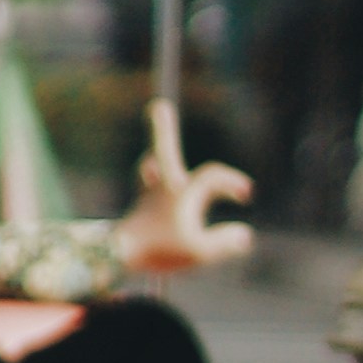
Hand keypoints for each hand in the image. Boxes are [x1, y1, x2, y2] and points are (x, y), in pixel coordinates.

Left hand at [117, 141, 253, 277]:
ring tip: (155, 153)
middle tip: (158, 106)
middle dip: (162, 129)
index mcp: (182, 192)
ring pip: (150, 169)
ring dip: (155, 159)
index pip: (212, 176)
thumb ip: (224, 242)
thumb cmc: (159, 250)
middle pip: (165, 151)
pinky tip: (150, 182)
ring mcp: (148, 199)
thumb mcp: (198, 251)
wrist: (117, 256)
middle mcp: (164, 189)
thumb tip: (244, 235)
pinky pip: (145, 188)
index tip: (245, 195)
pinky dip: (150, 181)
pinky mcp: (139, 212)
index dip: (231, 181)